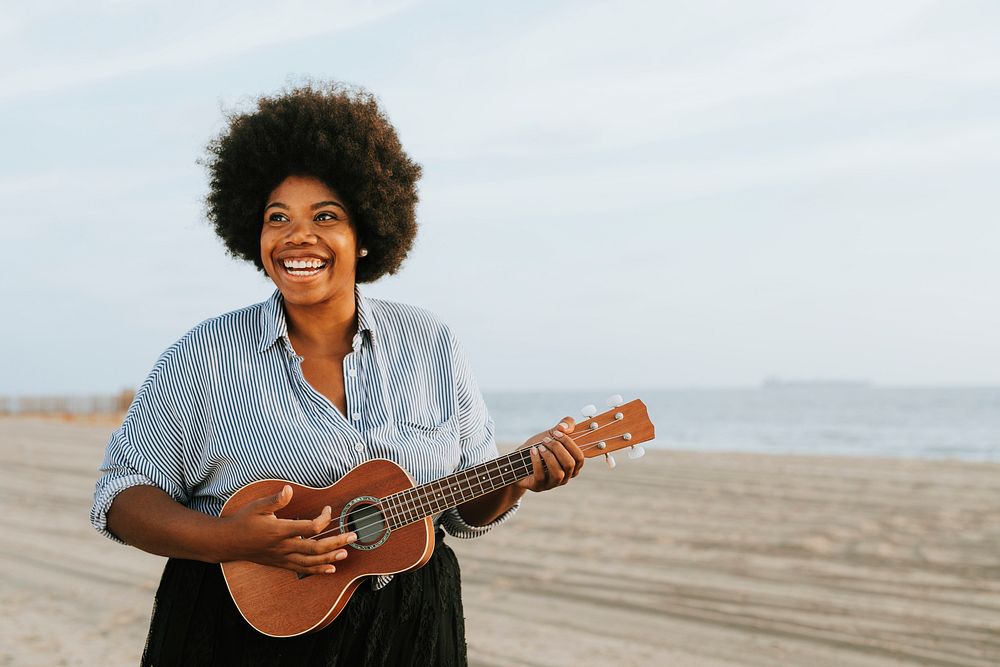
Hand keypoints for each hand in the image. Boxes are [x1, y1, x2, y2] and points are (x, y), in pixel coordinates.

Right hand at [218, 485, 356, 574]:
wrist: (227, 543)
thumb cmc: (242, 521)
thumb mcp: (256, 506)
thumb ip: (275, 499)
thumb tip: (289, 489)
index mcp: (280, 530)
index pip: (310, 528)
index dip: (323, 519)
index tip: (328, 510)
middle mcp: (283, 547)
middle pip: (316, 548)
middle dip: (337, 542)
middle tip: (353, 536)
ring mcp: (282, 558)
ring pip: (311, 562)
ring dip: (330, 557)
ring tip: (346, 553)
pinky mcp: (280, 563)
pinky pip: (302, 569)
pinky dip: (318, 570)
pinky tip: (331, 568)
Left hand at [517, 417, 584, 491]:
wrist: (518, 460)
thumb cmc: (539, 447)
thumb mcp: (552, 434)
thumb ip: (564, 425)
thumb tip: (564, 426)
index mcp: (572, 465)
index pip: (579, 457)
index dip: (570, 443)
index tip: (557, 432)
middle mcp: (565, 476)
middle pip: (569, 464)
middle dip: (558, 448)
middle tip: (546, 439)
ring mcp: (552, 483)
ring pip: (558, 473)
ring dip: (549, 456)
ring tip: (540, 447)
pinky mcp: (539, 486)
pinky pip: (541, 476)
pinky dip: (536, 461)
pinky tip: (533, 451)